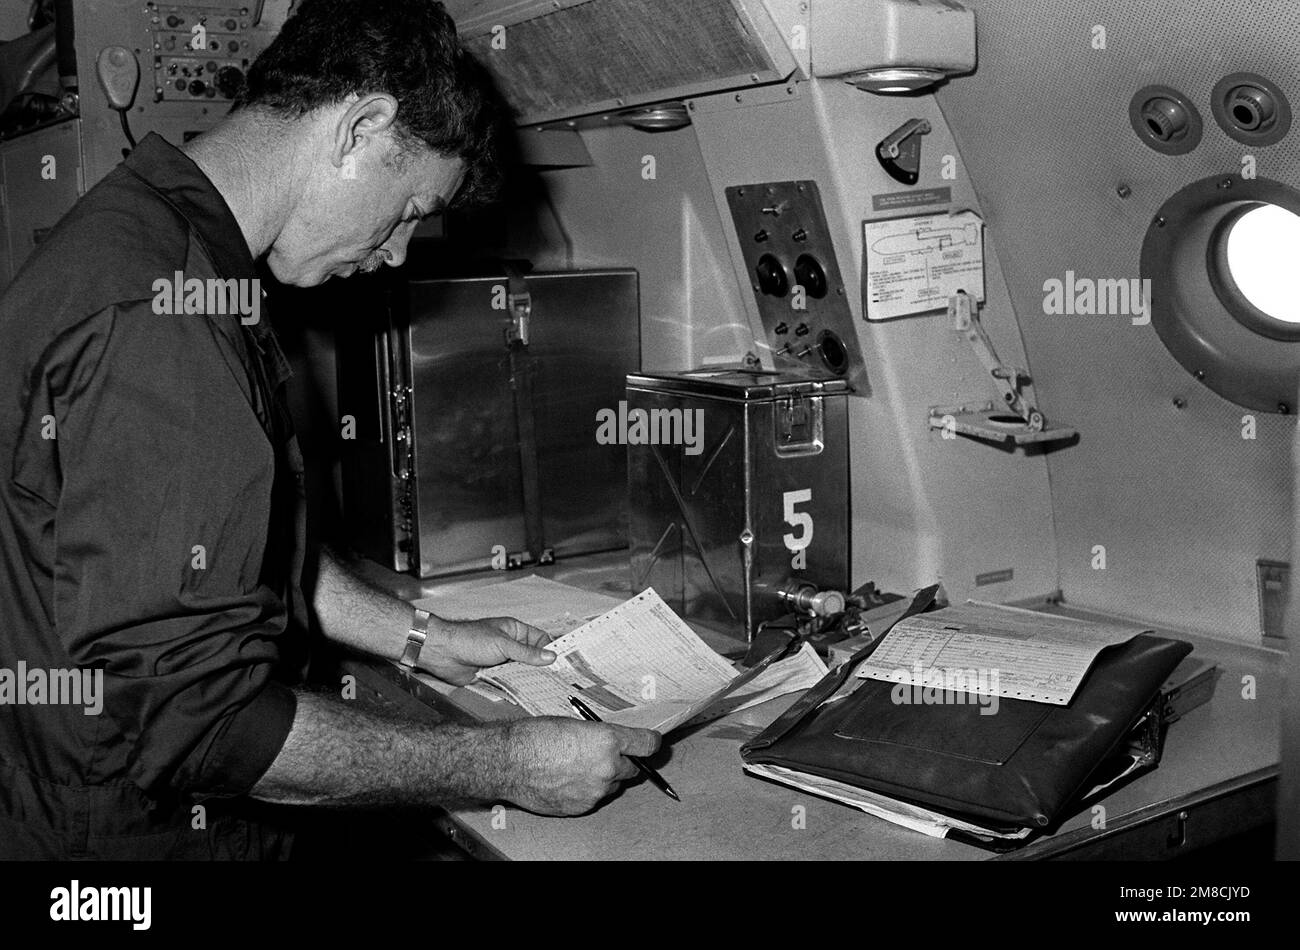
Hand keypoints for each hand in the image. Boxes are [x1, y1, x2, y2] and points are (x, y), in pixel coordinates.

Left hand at [419, 615, 554, 685]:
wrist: (442, 652)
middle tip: (559, 682)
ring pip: (521, 671)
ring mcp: (501, 661)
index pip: (540, 639)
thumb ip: (527, 653)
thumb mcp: (503, 645)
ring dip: (530, 680)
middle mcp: (509, 645)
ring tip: (547, 693)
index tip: (563, 664)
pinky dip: (516, 688)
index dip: (551, 650)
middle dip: (542, 668)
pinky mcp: (491, 675)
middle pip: (532, 658)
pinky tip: (527, 696)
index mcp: (514, 631)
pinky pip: (508, 682)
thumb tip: (551, 657)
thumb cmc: (471, 639)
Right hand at [501, 718, 662, 815]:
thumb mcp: (574, 724)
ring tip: (576, 768)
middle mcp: (608, 767)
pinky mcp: (582, 807)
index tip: (650, 742)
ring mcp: (596, 791)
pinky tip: (566, 781)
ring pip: (612, 786)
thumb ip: (599, 735)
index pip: (648, 744)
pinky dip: (585, 791)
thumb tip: (612, 741)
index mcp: (608, 740)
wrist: (508, 762)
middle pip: (633, 769)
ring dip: (603, 778)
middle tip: (603, 756)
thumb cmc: (535, 736)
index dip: (650, 742)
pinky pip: (593, 798)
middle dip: (622, 762)